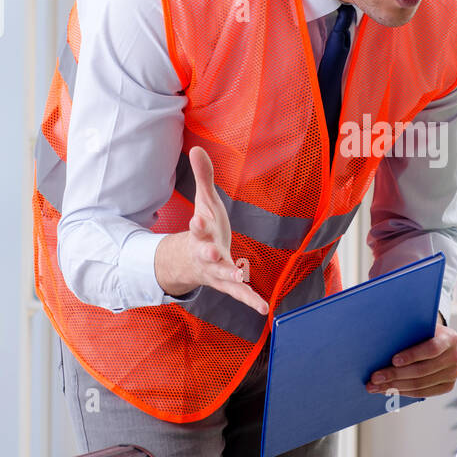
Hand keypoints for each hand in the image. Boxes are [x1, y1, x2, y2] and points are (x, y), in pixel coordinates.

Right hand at [154, 146, 268, 313]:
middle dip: (208, 252)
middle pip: (205, 253)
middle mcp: (205, 255)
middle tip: (212, 252)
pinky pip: (239, 294)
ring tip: (241, 280)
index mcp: (200, 234)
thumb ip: (202, 178)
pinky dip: (251, 300)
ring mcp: (216, 272)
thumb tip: (195, 148)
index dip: (198, 224)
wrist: (191, 262)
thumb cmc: (204, 229)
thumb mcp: (204, 203)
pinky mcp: (227, 284)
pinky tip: (264, 309)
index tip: (198, 219)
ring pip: (222, 276)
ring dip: (231, 278)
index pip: (197, 228)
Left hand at [365, 321, 456, 397]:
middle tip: (375, 378)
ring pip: (420, 384)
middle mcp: (455, 356)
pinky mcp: (447, 386)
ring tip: (375, 386)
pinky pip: (423, 393)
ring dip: (394, 386)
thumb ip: (407, 333)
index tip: (393, 360)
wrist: (436, 341)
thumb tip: (380, 344)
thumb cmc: (421, 332)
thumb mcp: (418, 327)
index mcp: (449, 338)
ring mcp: (452, 373)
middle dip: (395, 375)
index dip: (412, 355)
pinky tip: (388, 390)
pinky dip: (403, 392)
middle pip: (422, 370)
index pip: (431, 349)